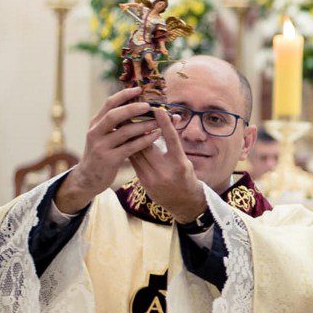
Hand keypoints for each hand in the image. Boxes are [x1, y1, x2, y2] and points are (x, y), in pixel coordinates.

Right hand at [56, 87, 163, 213]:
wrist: (88, 178)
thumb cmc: (101, 154)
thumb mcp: (102, 136)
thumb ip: (114, 124)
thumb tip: (134, 106)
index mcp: (95, 123)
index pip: (109, 103)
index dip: (124, 95)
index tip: (139, 89)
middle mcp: (95, 132)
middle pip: (114, 115)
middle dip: (133, 108)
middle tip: (149, 106)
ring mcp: (101, 146)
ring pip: (124, 132)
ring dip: (143, 125)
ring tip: (158, 122)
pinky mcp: (109, 160)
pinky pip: (129, 148)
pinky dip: (143, 141)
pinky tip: (155, 136)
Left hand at [128, 108, 206, 223]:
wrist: (183, 203)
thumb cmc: (186, 177)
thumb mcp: (185, 160)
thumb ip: (174, 142)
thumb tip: (171, 117)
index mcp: (180, 164)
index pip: (172, 140)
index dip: (165, 124)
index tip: (158, 109)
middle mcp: (166, 172)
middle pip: (148, 145)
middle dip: (140, 129)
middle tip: (133, 114)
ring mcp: (152, 179)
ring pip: (137, 152)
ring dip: (132, 138)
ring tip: (126, 124)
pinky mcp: (143, 182)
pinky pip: (134, 162)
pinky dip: (131, 150)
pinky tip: (127, 141)